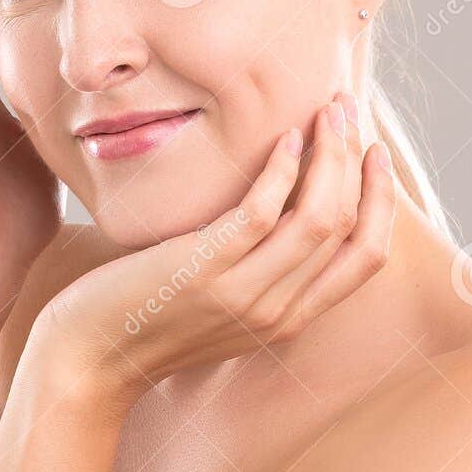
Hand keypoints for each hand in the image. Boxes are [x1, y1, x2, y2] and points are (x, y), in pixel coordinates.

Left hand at [27, 95, 394, 408]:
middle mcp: (276, 312)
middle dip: (358, 161)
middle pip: (347, 228)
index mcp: (289, 321)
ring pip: (317, 217)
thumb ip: (257, 275)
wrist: (90, 361)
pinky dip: (281, 170)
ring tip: (325, 111)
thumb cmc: (147, 322)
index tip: (377, 156)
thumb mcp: (220, 307)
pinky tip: (283, 137)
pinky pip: (261, 212)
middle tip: (348, 110)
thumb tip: (276, 216)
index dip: (381, 202)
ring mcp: (242, 293)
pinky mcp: (202, 270)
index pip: (366, 259)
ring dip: (330, 155)